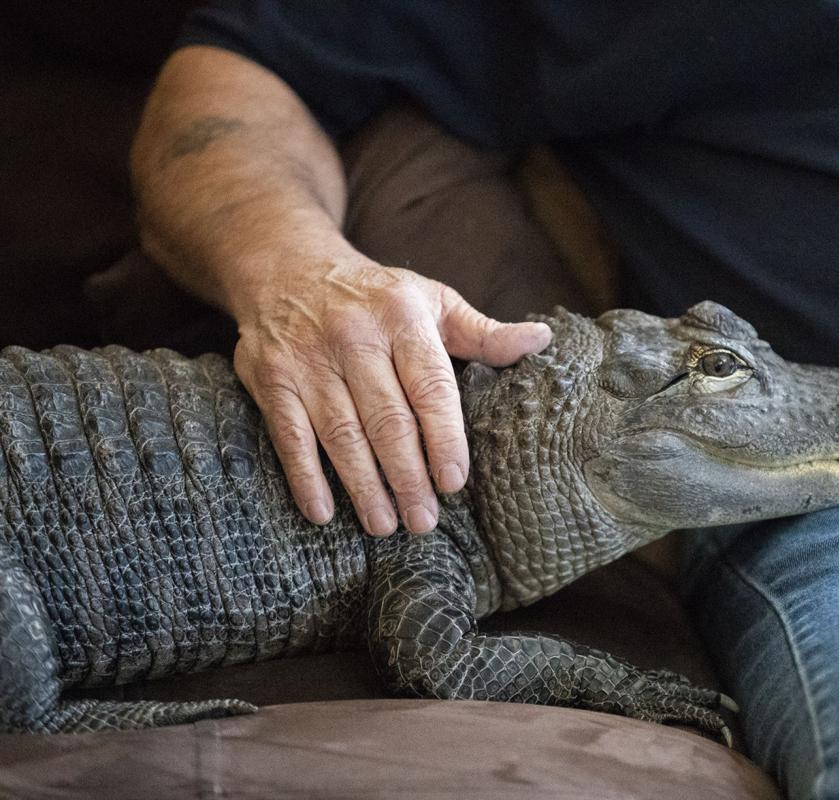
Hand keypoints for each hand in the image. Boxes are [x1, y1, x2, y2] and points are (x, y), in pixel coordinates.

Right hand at [231, 252, 550, 535]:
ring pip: (341, 435)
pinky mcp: (270, 378)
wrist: (287, 266)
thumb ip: (484, 332)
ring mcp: (307, 359)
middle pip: (386, 420)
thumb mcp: (433, 301)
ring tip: (386, 525)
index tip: (454, 482)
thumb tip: (541, 340)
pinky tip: (324, 512)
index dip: (444, 438)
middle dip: (408, 477)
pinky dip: (306, 478)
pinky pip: (290, 437)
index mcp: (402, 317)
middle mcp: (353, 336)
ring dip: (364, 487)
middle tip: (425, 521)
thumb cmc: (376, 297)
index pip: (429, 386)